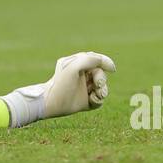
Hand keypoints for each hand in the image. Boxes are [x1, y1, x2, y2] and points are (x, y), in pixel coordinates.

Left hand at [1, 51, 115, 126]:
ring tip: (97, 94)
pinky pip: (99, 100)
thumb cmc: (61, 83)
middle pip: (101, 75)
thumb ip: (91, 59)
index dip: (106, 63)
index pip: (96, 60)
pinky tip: (92, 100)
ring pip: (102, 88)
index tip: (112, 69)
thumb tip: (109, 64)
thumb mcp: (75, 66)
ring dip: (103, 91)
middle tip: (98, 85)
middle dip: (102, 79)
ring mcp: (84, 89)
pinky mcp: (85, 102)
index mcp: (78, 64)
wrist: (50, 102)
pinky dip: (98, 100)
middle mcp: (82, 76)